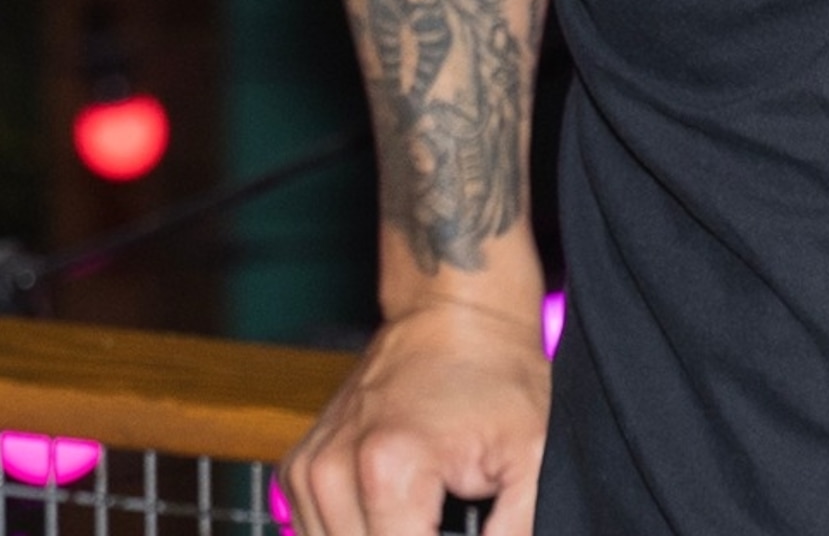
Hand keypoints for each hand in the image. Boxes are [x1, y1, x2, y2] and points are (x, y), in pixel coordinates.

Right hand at [280, 299, 548, 535]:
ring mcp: (308, 471)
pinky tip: (393, 520)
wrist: (454, 314)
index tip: (469, 533)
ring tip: (425, 520)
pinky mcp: (298, 470)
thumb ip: (515, 531)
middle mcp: (332, 472)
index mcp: (388, 470)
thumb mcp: (530, 458)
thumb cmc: (496, 377)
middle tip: (451, 523)